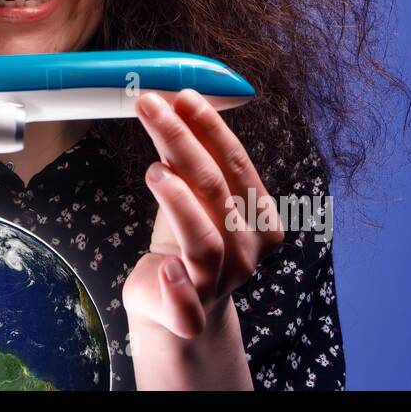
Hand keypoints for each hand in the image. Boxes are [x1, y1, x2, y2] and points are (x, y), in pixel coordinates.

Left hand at [123, 90, 283, 375]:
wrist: (176, 311)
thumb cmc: (185, 242)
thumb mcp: (192, 196)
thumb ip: (190, 159)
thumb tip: (173, 100)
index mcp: (259, 220)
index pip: (237, 165)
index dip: (211, 129)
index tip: (184, 95)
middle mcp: (245, 252)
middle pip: (217, 192)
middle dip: (183, 143)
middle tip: (152, 107)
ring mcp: (218, 285)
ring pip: (206, 242)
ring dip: (180, 203)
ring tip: (154, 170)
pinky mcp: (186, 316)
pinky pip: (188, 307)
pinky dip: (179, 289)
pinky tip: (165, 268)